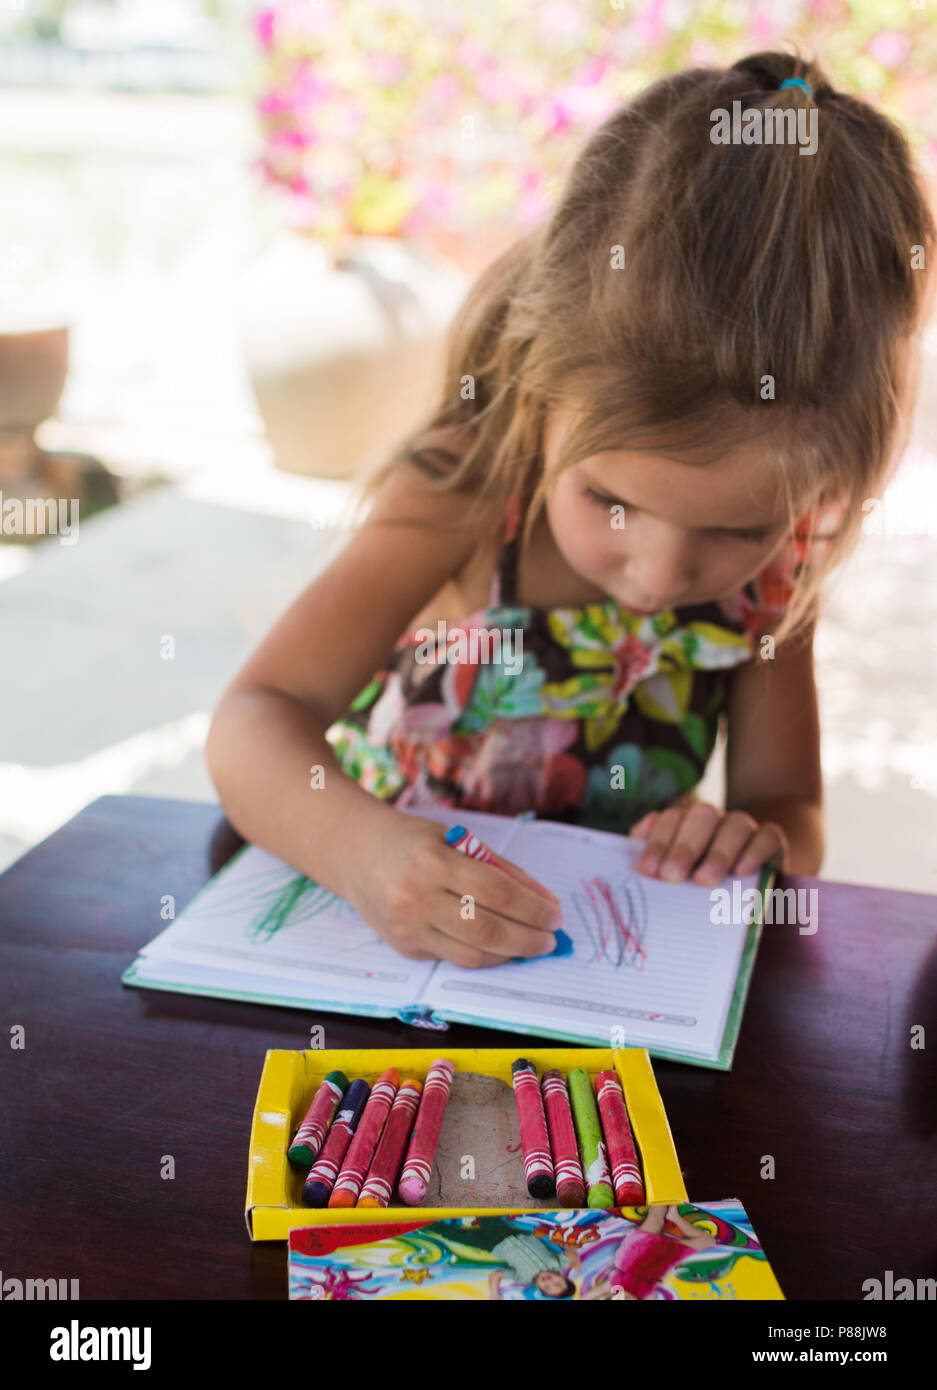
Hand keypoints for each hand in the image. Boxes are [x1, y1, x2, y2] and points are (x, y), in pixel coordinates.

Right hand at [344, 809, 561, 967]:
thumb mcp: (457, 841)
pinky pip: (453, 958)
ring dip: (510, 954)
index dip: (532, 908)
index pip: (496, 892)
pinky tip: (501, 947)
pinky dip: (484, 955)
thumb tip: (544, 902)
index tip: (555, 915)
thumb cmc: (413, 841)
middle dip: (528, 938)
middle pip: (486, 929)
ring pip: (471, 954)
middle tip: (551, 939)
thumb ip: (500, 870)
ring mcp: (408, 927)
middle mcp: (416, 897)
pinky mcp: (405, 947)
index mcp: (433, 861)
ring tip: (532, 945)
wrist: (356, 855)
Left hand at [628, 801, 788, 883]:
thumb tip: (638, 836)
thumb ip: (653, 854)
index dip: (658, 843)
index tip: (648, 871)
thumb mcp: (673, 871)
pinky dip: (754, 852)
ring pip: (734, 825)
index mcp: (686, 822)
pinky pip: (766, 837)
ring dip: (718, 853)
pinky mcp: (771, 841)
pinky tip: (741, 872)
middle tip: (671, 876)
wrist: (749, 885)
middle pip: (701, 817)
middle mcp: (715, 820)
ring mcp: (745, 828)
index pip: (671, 820)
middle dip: (683, 847)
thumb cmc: (697, 881)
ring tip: (703, 880)